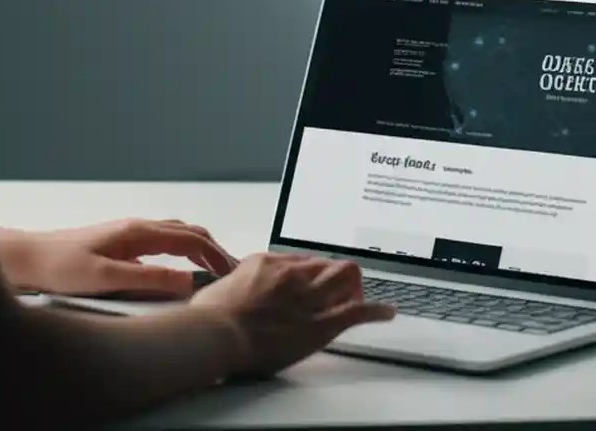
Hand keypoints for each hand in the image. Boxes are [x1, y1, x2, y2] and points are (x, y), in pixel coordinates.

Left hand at [0, 219, 236, 297]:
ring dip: (199, 250)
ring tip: (214, 270)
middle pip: (189, 232)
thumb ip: (148, 279)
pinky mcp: (121, 246)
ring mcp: (129, 235)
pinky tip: (179, 271)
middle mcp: (137, 228)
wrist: (26, 258)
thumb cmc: (59, 267)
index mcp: (139, 232)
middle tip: (232, 273)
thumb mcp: (106, 278)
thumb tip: (188, 282)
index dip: (217, 256)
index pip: (192, 240)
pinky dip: (182, 253)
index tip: (234, 274)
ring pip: (176, 235)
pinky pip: (162, 245)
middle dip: (214, 250)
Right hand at [189, 253, 395, 378]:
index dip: (308, 274)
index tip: (308, 284)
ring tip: (357, 298)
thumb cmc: (209, 319)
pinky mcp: (322, 321)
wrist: (217, 334)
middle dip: (335, 276)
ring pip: (347, 277)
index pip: (300, 261)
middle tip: (336, 292)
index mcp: (268, 263)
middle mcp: (294, 273)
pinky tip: (387, 313)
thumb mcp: (218, 291)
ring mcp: (310, 295)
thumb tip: (231, 294)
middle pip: (327, 264)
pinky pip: (358, 310)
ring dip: (354, 288)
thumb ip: (233, 288)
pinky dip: (376, 311)